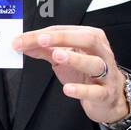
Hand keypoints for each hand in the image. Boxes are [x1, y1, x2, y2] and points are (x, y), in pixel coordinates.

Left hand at [12, 25, 129, 124]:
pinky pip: (95, 91)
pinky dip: (81, 90)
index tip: (22, 39)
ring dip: (75, 58)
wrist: (108, 99)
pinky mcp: (105, 94)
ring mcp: (106, 74)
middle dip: (63, 38)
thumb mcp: (65, 59)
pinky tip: (68, 89)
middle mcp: (101, 53)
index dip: (43, 34)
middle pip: (87, 39)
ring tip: (57, 56)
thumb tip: (23, 44)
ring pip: (94, 63)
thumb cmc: (87, 74)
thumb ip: (45, 50)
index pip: (66, 31)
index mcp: (91, 39)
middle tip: (41, 40)